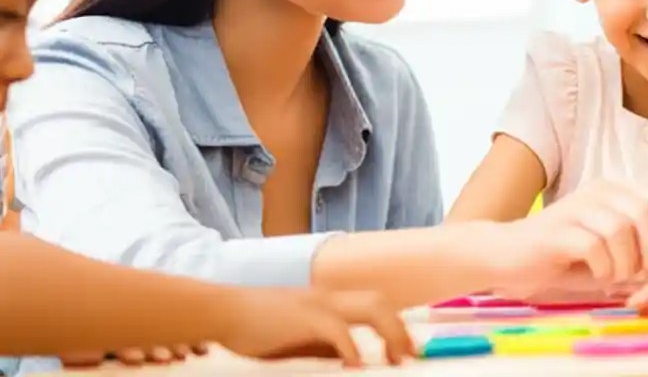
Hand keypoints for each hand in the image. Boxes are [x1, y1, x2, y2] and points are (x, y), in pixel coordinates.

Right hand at [214, 288, 413, 367]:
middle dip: (401, 329)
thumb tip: (348, 359)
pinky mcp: (303, 317)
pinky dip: (352, 346)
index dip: (396, 326)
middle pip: (380, 302)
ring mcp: (318, 304)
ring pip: (370, 307)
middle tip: (410, 356)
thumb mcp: (297, 338)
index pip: (374, 305)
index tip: (406, 352)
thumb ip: (323, 345)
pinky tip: (357, 364)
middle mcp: (329, 298)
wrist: (222, 311)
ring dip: (389, 333)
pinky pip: (337, 328)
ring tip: (395, 359)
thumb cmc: (256, 327)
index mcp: (329, 302)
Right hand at [489, 181, 647, 297]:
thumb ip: (646, 254)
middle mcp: (603, 192)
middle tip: (644, 274)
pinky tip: (597, 275)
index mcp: (622, 193)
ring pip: (623, 228)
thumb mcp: (614, 254)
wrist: (507, 257)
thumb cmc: (565, 259)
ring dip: (626, 263)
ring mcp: (579, 207)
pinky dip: (603, 268)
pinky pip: (595, 246)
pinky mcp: (558, 230)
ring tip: (615, 275)